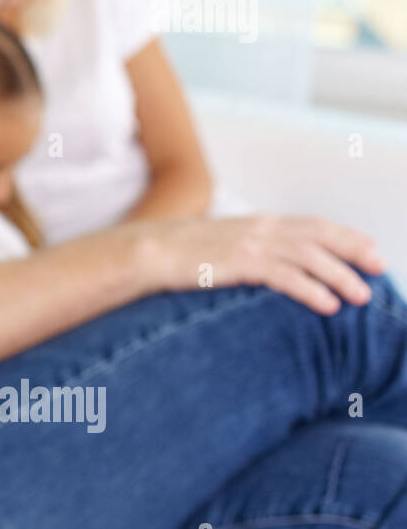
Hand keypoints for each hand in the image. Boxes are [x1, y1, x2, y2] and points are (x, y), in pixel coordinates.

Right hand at [140, 213, 384, 314]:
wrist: (149, 251)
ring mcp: (252, 244)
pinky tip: (328, 305)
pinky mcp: (241, 263)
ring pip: (310, 257)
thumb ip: (248, 249)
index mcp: (259, 223)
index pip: (314, 225)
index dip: (345, 236)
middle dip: (354, 250)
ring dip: (341, 275)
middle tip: (379, 268)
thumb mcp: (221, 244)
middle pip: (321, 235)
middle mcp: (262, 228)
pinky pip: (286, 277)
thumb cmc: (181, 254)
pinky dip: (312, 290)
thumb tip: (266, 266)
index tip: (369, 250)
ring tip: (362, 295)